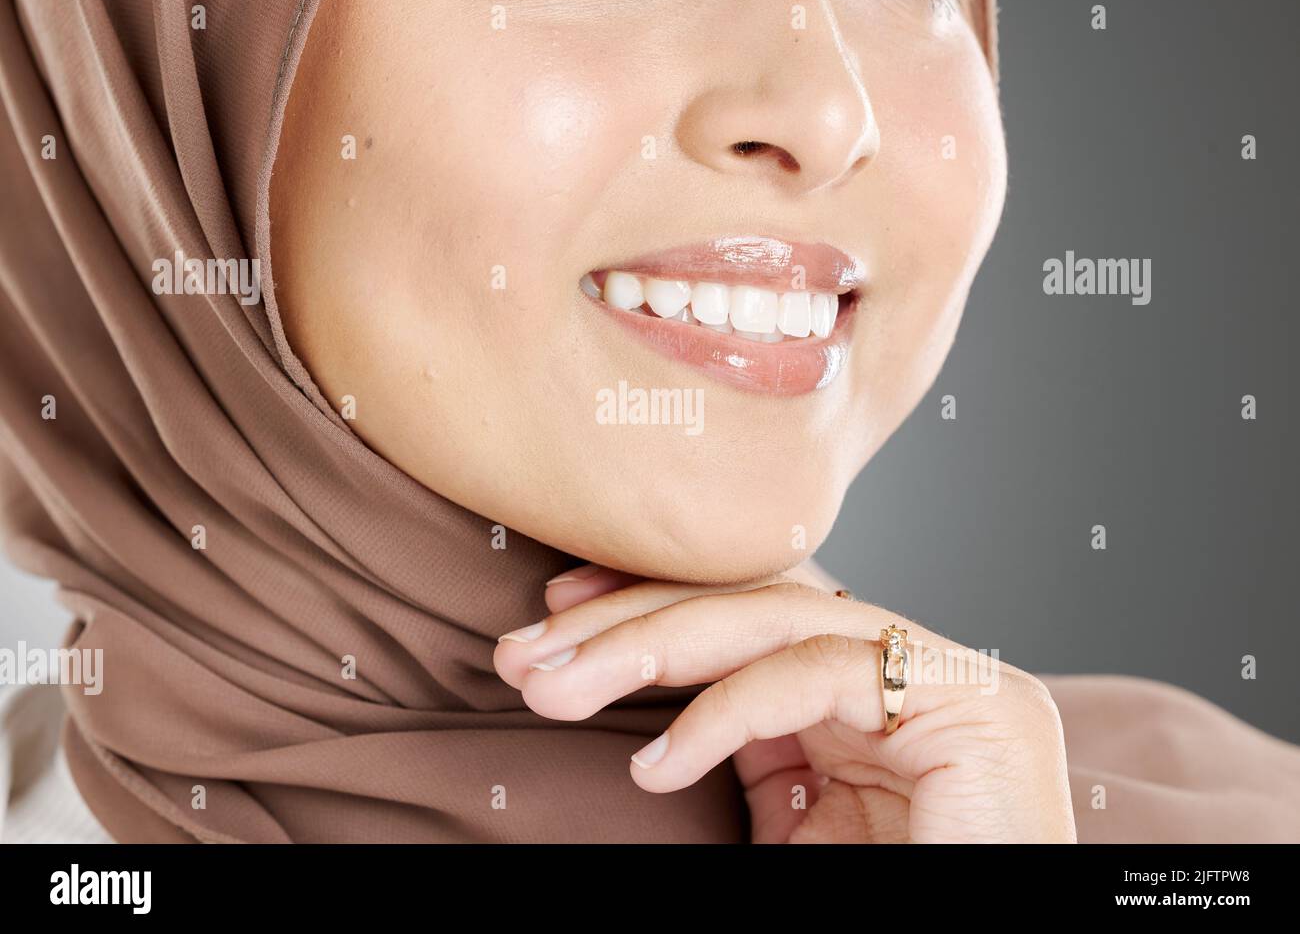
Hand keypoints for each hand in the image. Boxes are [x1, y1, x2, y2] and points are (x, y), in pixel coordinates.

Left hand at [494, 564, 1076, 842]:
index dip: (648, 604)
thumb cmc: (899, 895)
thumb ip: (750, 757)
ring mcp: (946, 678)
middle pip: (749, 607)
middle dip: (628, 622)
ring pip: (776, 620)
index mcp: (864, 691)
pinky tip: (658, 761)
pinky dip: (728, 712)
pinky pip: (820, 675)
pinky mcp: (973, 703)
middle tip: (527, 653)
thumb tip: (639, 728)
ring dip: (652, 646)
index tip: (553, 619)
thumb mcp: (798, 824)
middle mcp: (905, 668)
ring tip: (557, 686)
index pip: (746, 615)